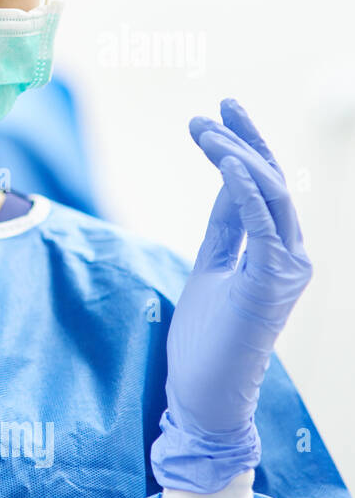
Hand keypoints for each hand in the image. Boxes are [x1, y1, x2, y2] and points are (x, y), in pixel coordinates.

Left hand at [151, 99, 311, 492]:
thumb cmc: (205, 337)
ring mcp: (287, 269)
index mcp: (276, 251)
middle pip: (272, 182)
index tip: (213, 116)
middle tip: (215, 106)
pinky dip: (243, 190)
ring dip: (237, 157)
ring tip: (205, 130)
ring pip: (270, 196)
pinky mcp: (270, 284)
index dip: (240, 148)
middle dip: (244, 140)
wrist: (204, 391)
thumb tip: (226, 182)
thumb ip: (225, 227)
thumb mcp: (212, 266)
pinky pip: (262, 225)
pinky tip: (223, 163)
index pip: (261, 187)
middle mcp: (292, 255)